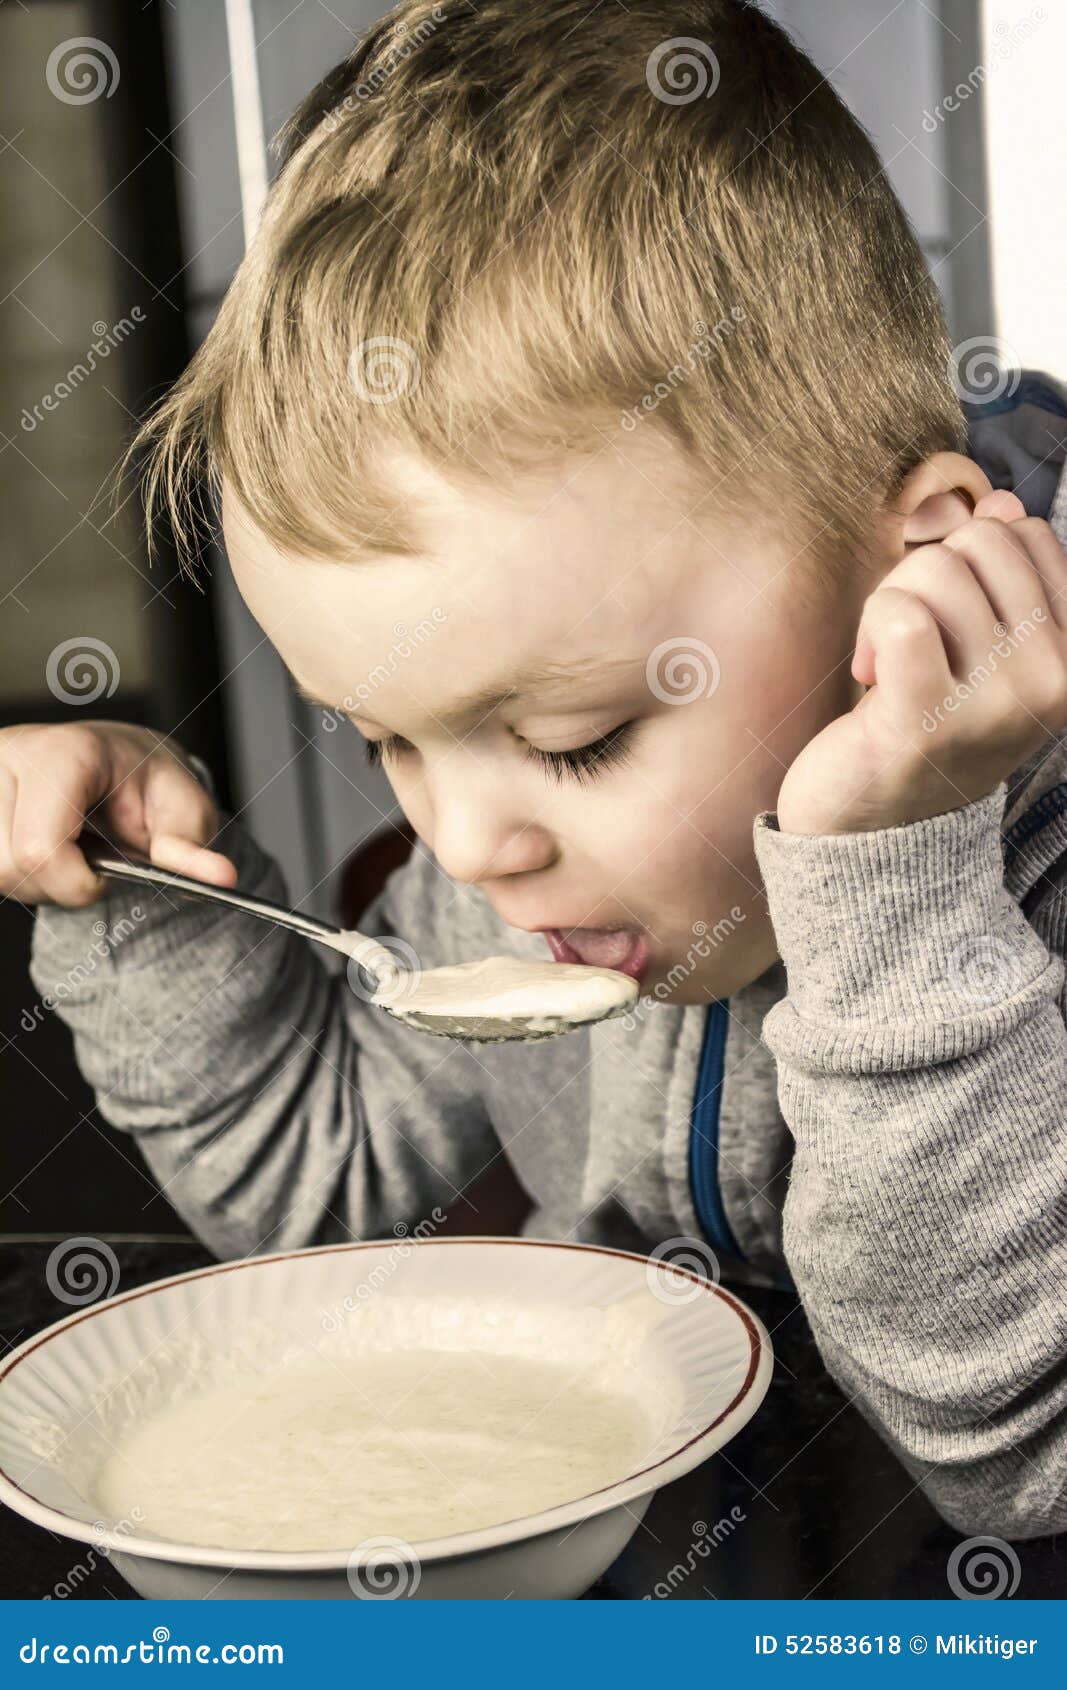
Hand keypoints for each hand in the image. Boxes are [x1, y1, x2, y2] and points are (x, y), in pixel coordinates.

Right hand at [0, 721, 236, 905]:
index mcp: (65, 752)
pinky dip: (15, 871)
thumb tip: (221, 878)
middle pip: (10, 866)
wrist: (120, 759)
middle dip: (55, 883)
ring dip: (32, 880)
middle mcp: (12, 753)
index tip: (103, 878)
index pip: (41, 848)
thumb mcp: (184, 810)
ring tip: (64, 850)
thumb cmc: (148, 781)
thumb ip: (191, 846)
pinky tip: (42, 846)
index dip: (74, 882)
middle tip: (86, 860)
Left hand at [776, 491, 1066, 834]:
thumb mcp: (981, 646)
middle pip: (982, 540)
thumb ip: (1000, 573)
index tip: (953, 625)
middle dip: (927, 572)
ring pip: (938, 568)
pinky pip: (900, 613)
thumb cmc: (924, 724)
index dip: (970, 560)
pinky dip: (870, 628)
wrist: (878, 834)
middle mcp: (1051, 681)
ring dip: (892, 603)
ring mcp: (996, 703)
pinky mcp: (928, 718)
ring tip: (890, 665)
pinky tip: (871, 677)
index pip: (1028, 535)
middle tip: (910, 640)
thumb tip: (1005, 501)